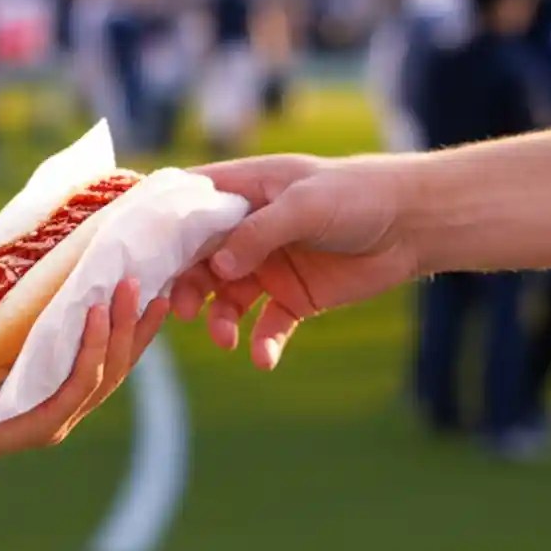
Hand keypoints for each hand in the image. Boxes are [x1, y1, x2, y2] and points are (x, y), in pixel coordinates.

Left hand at [0, 279, 170, 461]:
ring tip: (124, 290)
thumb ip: (20, 323)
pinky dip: (92, 349)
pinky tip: (95, 316)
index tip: (160, 296)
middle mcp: (66, 411)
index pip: (114, 363)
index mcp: (61, 396)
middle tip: (143, 281)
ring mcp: (57, 423)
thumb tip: (33, 263)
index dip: (140, 332)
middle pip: (118, 367)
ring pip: (104, 374)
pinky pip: (77, 384)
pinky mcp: (41, 428)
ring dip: (119, 329)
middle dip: (136, 324)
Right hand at [172, 154, 418, 368]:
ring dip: (218, 319)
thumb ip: (258, 233)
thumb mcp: (305, 205)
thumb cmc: (358, 196)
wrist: (415, 224)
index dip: (159, 225)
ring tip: (224, 338)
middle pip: (197, 259)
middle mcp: (248, 229)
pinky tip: (263, 359)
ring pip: (225, 297)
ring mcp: (268, 265)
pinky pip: (266, 326)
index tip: (134, 253)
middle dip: (185, 285)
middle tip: (183, 310)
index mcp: (244, 192)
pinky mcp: (294, 297)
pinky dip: (261, 343)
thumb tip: (217, 268)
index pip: (187, 203)